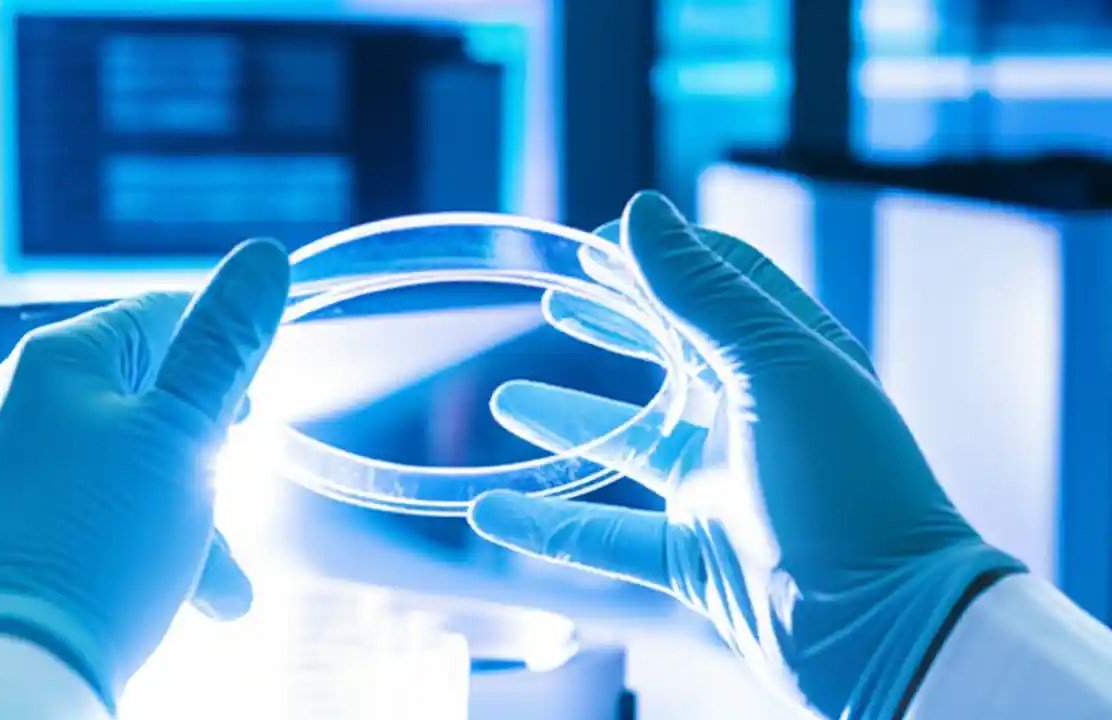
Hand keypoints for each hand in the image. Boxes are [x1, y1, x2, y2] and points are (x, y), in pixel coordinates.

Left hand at [0, 239, 290, 711]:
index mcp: (60, 359)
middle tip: (230, 481)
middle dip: (214, 452)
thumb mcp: (185, 432)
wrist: (19, 664)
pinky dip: (160, 542)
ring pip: (142, 462)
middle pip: (156, 392)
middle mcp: (30, 401)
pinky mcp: (29, 525)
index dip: (220, 352)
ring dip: (200, 515)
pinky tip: (203, 594)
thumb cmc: (103, 540)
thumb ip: (227, 344)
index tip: (250, 407)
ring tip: (228, 583)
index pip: (162, 312)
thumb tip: (266, 256)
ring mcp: (25, 466)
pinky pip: (111, 510)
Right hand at [469, 192, 1024, 718]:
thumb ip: (703, 292)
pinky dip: (547, 525)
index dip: (660, 256)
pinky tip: (490, 510)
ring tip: (502, 398)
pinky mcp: (694, 555)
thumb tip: (642, 208)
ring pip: (628, 444)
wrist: (882, 627)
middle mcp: (757, 417)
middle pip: (671, 354)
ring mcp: (723, 488)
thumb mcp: (777, 367)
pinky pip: (604, 536)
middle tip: (553, 302)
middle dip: (613, 325)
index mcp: (792, 358)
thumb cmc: (847, 484)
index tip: (594, 244)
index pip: (723, 282)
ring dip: (568, 421)